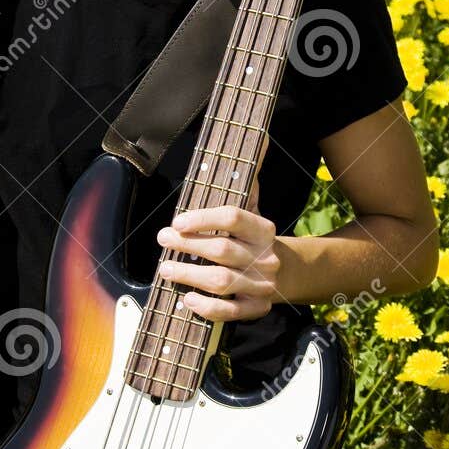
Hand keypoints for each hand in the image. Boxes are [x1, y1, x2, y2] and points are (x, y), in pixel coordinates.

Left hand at [155, 143, 279, 323]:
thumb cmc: (252, 236)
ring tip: (165, 269)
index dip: (203, 218)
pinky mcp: (256, 309)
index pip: (233, 217)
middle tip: (163, 239)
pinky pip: (230, 313)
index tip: (177, 220)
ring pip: (223, 282)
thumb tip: (262, 135)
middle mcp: (265, 257)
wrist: (284, 273)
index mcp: (264, 228)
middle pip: (223, 250)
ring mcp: (262, 285)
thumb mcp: (253, 204)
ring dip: (190, 276)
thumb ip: (248, 174)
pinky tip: (187, 299)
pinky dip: (207, 307)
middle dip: (188, 245)